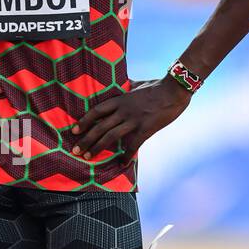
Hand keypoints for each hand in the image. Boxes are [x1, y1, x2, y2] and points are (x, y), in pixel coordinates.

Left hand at [71, 75, 190, 159]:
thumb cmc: (157, 86)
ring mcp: (134, 120)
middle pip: (100, 126)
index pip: (97, 110)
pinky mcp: (145, 128)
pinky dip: (126, 156)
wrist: (174, 90)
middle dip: (86, 140)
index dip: (84, 121)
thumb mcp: (137, 84)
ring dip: (98, 148)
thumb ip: (127, 87)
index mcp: (120, 99)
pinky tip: (122, 164)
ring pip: (111, 136)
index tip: (74, 130)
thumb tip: (123, 84)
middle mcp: (123, 110)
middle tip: (76, 150)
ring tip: (89, 157)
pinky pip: (133, 145)